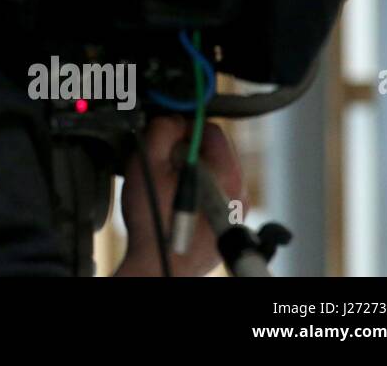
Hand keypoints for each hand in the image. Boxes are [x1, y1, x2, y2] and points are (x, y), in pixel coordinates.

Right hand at [113, 114, 244, 276]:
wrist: (160, 267)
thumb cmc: (153, 223)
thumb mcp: (147, 164)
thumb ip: (161, 131)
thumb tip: (172, 119)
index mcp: (225, 174)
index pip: (212, 129)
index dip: (184, 126)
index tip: (166, 136)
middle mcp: (238, 192)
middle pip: (214, 151)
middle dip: (186, 150)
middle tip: (162, 163)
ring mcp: (235, 210)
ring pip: (213, 172)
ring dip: (190, 170)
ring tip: (167, 186)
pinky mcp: (226, 224)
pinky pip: (213, 193)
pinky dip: (196, 190)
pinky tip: (176, 202)